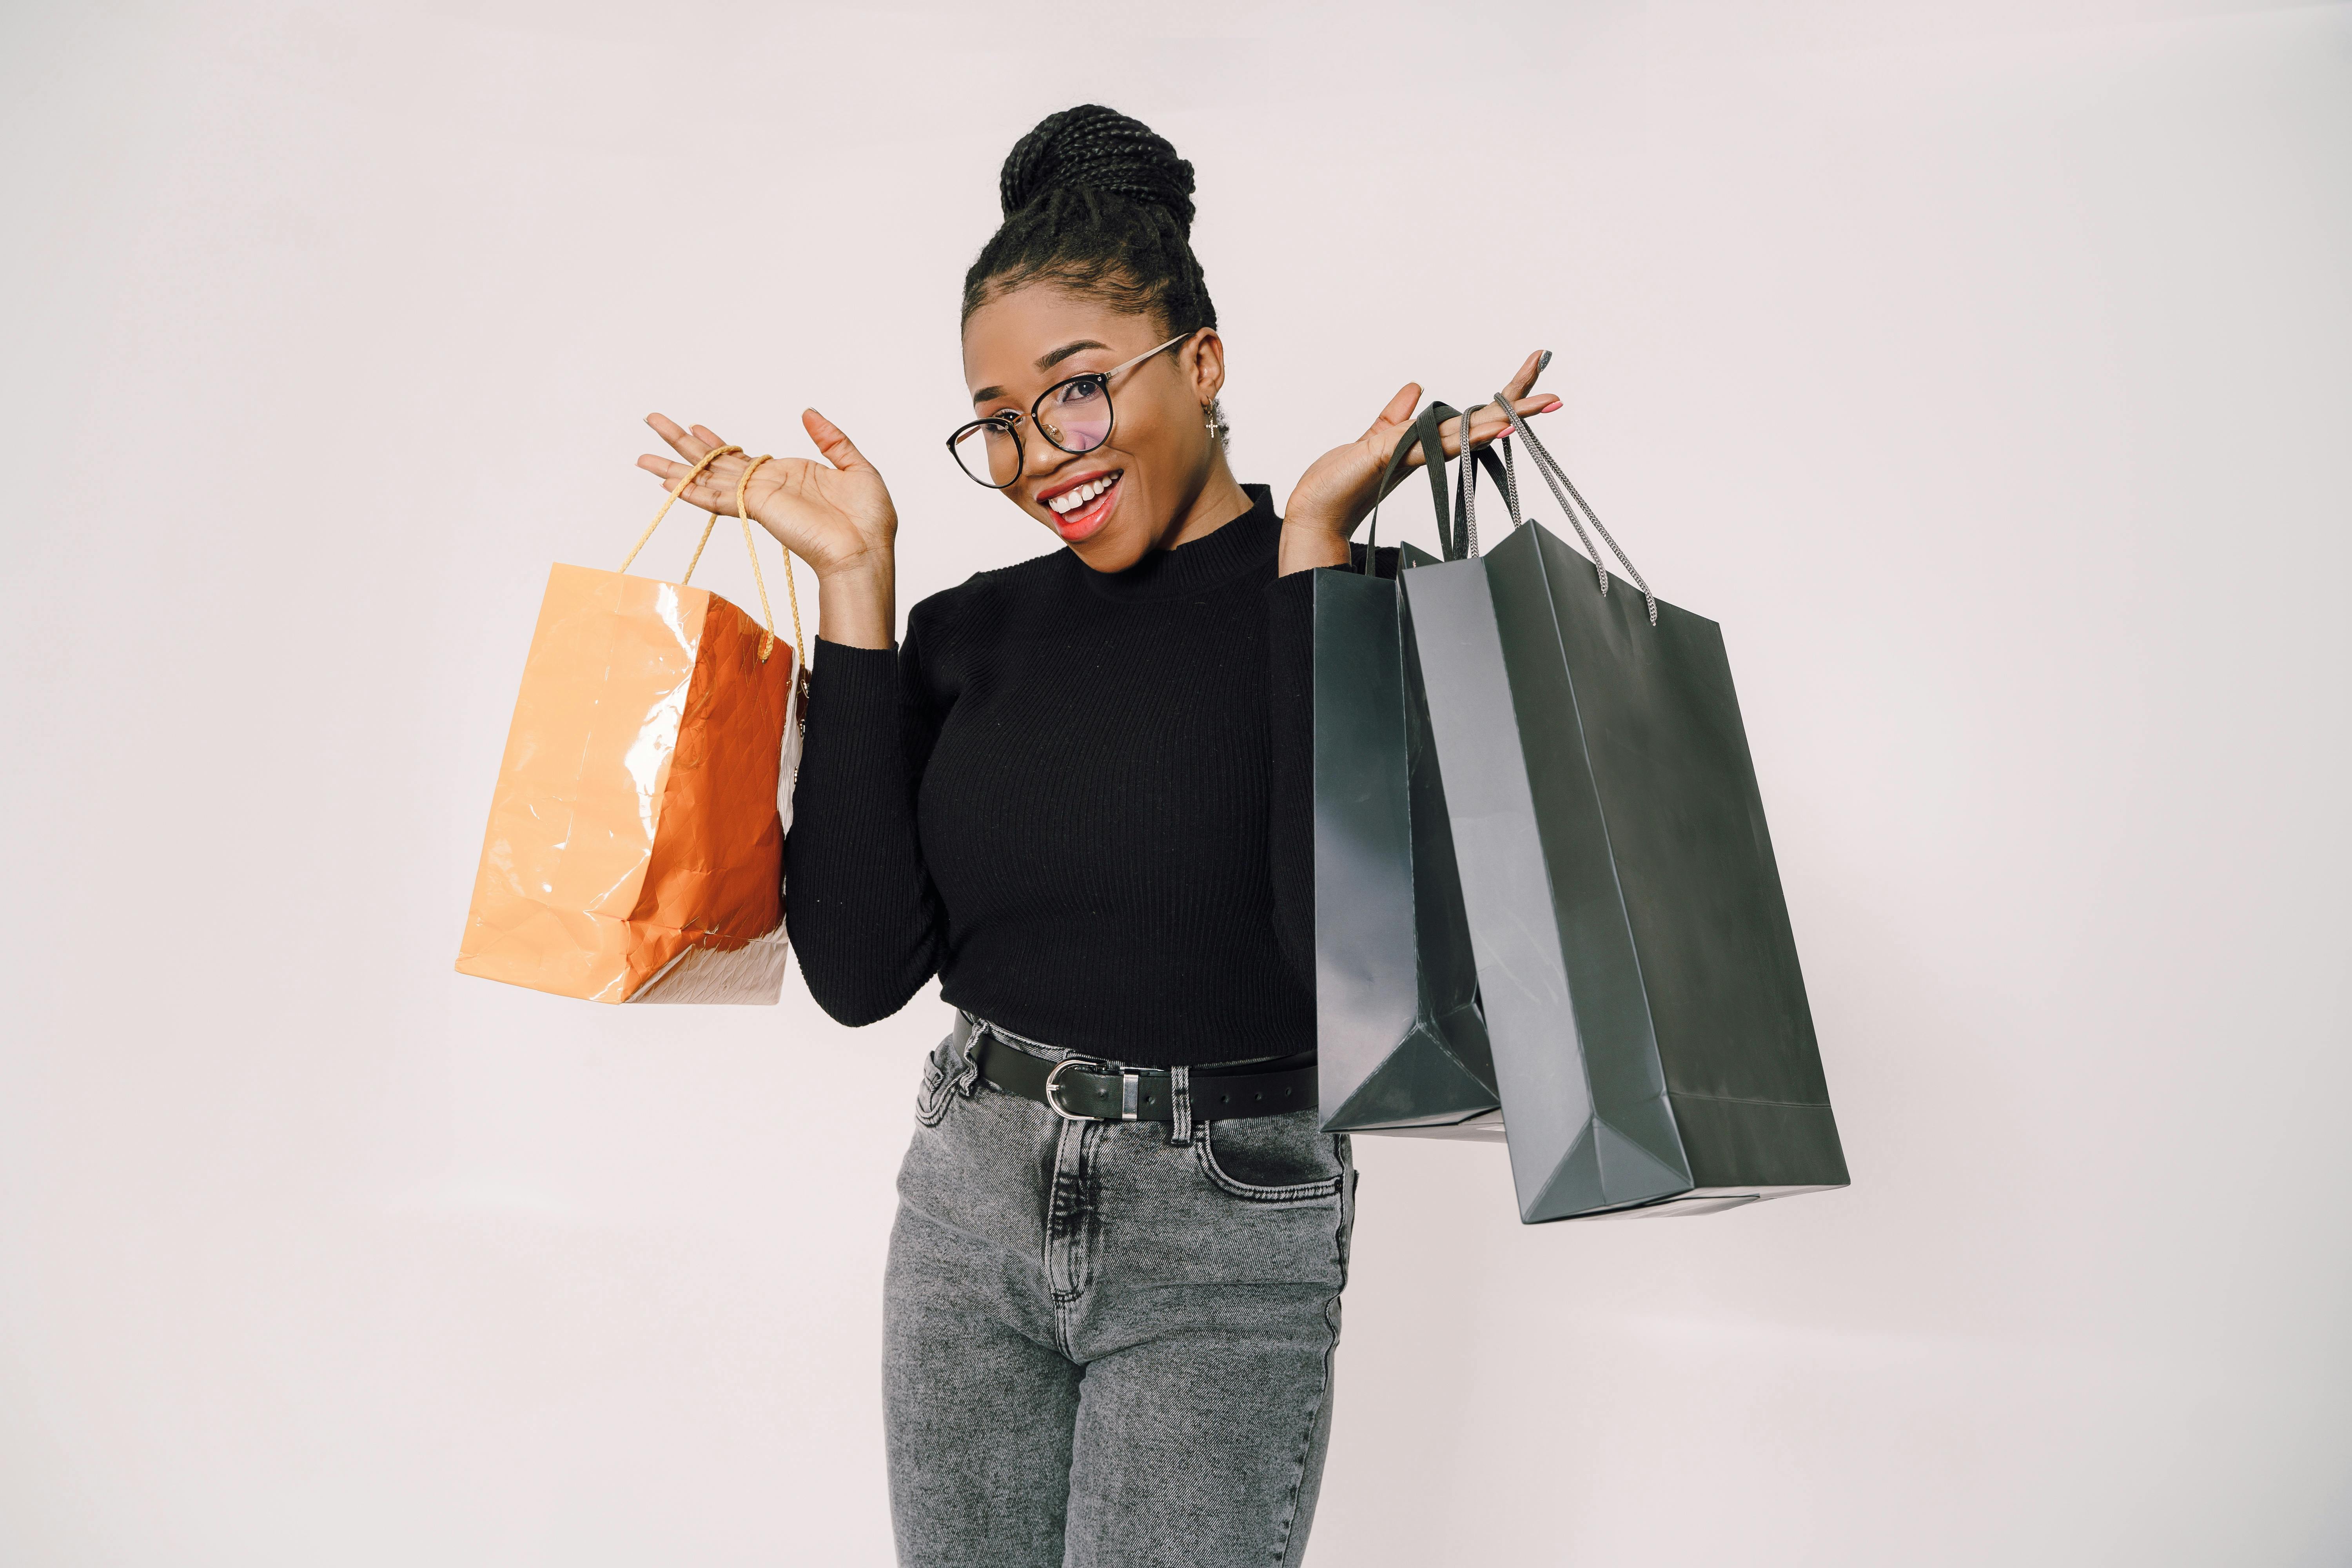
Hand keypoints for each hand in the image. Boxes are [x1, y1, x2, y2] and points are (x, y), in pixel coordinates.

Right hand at [637, 409, 897, 649]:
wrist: (867, 552)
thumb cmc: (868, 521)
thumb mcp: (855, 467)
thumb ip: (831, 439)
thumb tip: (808, 413)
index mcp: (786, 477)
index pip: (742, 458)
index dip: (717, 443)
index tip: (695, 426)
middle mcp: (766, 488)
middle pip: (714, 464)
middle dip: (681, 444)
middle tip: (653, 421)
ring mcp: (758, 499)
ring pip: (706, 479)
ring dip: (673, 468)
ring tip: (642, 456)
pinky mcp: (758, 509)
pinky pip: (718, 498)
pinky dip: (691, 492)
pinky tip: (667, 485)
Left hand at [1279, 350, 1559, 573]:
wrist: (1316, 509)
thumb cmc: (1343, 480)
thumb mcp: (1374, 437)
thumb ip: (1397, 415)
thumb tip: (1415, 388)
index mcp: (1428, 441)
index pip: (1474, 414)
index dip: (1506, 394)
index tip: (1534, 364)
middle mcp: (1429, 450)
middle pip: (1484, 424)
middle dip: (1522, 409)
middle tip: (1559, 398)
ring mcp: (1416, 455)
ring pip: (1468, 435)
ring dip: (1502, 422)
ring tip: (1535, 412)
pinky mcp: (1395, 458)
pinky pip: (1436, 443)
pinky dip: (1464, 436)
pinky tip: (1490, 428)